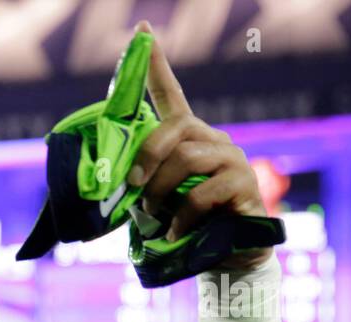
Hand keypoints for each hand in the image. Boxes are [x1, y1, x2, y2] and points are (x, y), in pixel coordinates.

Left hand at [129, 22, 270, 269]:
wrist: (226, 259)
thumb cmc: (185, 226)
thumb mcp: (155, 203)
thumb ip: (139, 186)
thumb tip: (105, 184)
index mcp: (188, 140)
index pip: (172, 95)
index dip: (157, 66)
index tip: (144, 32)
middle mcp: (213, 141)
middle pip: (177, 128)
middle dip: (147, 156)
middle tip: (132, 186)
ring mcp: (232, 160)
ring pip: (189, 158)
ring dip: (162, 190)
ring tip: (153, 217)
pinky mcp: (245, 185)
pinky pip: (206, 192)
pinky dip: (183, 216)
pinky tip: (175, 232)